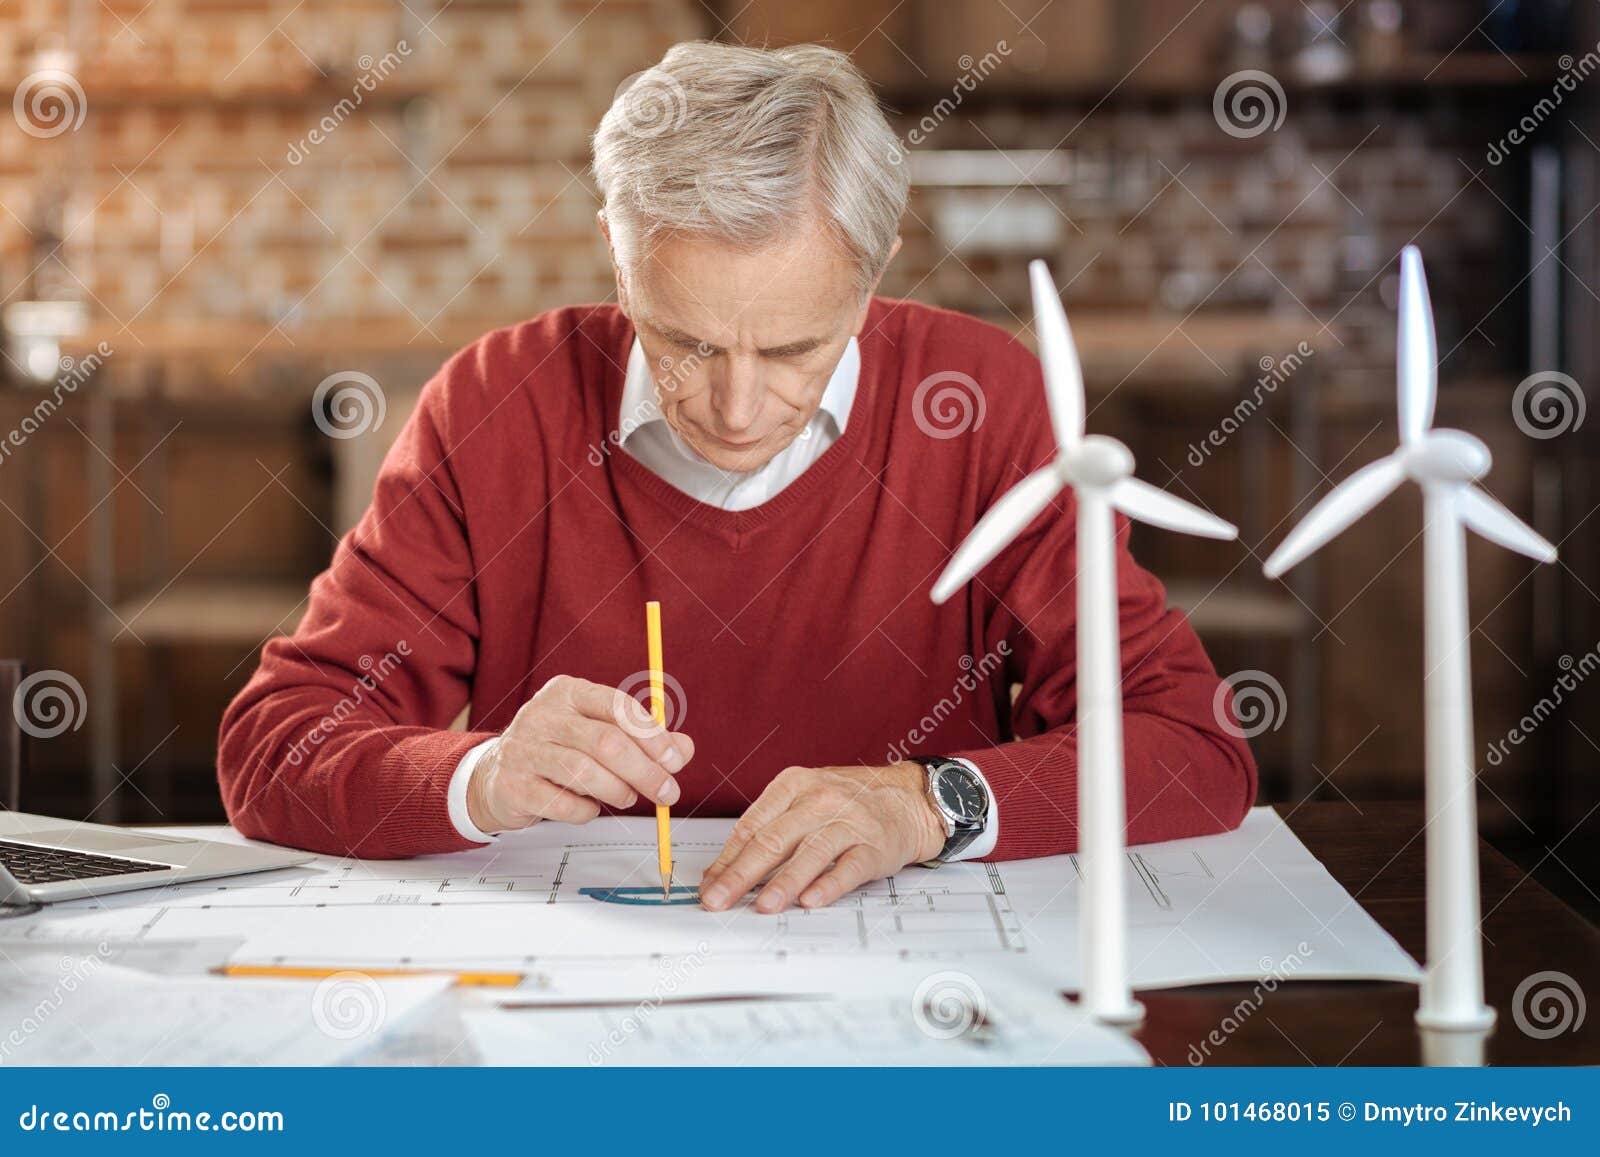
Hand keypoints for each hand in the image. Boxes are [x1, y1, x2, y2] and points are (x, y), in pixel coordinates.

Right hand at [467, 674, 692, 832]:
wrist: (495, 776)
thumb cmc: (557, 750)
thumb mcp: (599, 732)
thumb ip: (643, 738)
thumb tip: (683, 748)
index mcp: (569, 692)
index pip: (617, 706)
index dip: (652, 735)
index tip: (674, 760)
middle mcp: (543, 715)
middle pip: (606, 742)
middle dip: (645, 772)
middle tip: (667, 792)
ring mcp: (524, 749)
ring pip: (585, 773)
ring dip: (618, 791)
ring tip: (627, 797)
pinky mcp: (513, 785)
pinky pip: (562, 803)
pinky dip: (587, 811)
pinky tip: (591, 808)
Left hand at [698, 763, 945, 913]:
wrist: (906, 799)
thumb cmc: (846, 802)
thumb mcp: (803, 800)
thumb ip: (767, 830)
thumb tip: (722, 873)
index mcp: (793, 785)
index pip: (751, 826)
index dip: (726, 860)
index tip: (709, 887)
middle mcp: (819, 800)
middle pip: (774, 839)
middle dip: (741, 874)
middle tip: (719, 900)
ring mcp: (849, 822)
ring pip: (810, 853)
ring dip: (784, 882)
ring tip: (763, 906)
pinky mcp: (874, 846)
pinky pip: (848, 867)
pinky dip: (828, 884)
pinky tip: (811, 900)